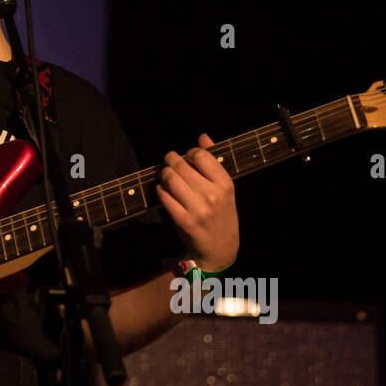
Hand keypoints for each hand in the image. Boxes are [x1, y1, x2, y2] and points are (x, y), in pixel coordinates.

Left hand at [157, 133, 238, 271]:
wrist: (220, 248)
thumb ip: (213, 162)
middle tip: (169, 162)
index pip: (200, 155)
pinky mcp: (183, 220)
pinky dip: (160, 190)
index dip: (189, 153)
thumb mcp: (224, 189)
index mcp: (225, 184)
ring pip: (170, 178)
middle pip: (181, 165)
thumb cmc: (221, 214)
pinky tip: (163, 190)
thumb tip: (203, 137)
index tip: (187, 158)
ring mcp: (197, 209)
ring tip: (166, 176)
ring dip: (163, 174)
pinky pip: (164, 196)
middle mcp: (212, 195)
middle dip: (171, 160)